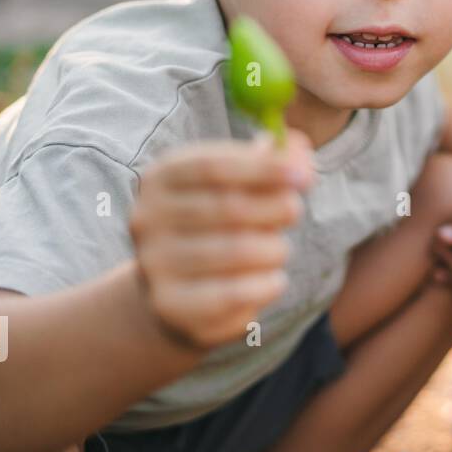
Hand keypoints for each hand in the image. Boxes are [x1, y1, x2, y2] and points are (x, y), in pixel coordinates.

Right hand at [129, 129, 313, 348]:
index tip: (304, 174)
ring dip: (274, 248)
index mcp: (161, 177)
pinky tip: (275, 280)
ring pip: (236, 250)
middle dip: (274, 206)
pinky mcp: (170, 303)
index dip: (262, 168)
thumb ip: (271, 163)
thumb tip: (300, 147)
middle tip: (295, 210)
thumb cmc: (220, 224)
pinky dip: (267, 284)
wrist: (181, 290)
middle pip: (226, 207)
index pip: (212, 166)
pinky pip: (233, 293)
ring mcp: (155, 263)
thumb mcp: (241, 186)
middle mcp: (148, 218)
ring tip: (279, 249)